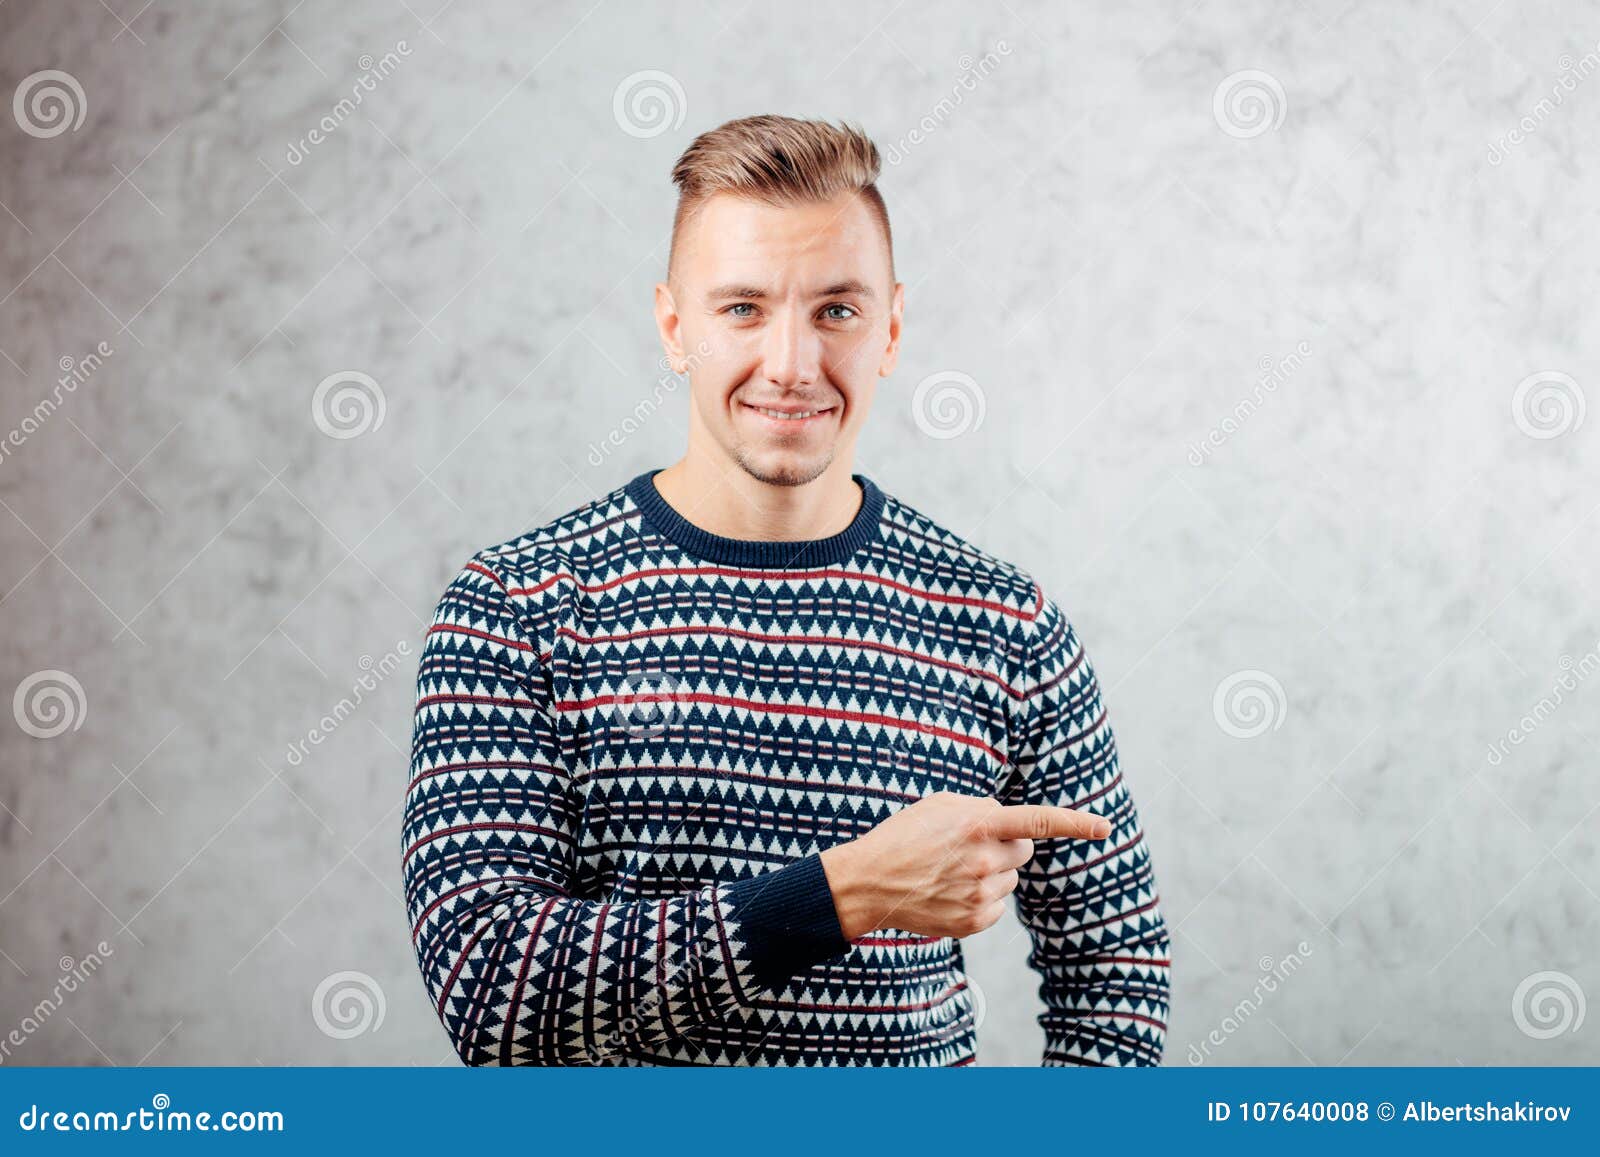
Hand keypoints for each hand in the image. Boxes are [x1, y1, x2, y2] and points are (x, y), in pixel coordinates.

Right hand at [818, 791, 1111, 940]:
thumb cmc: (903, 836)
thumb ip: (981, 809)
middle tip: (973, 844)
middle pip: (1025, 850)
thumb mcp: (939, 806)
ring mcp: (981, 894)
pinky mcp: (974, 921)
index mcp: (978, 825)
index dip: (1076, 823)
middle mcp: (985, 860)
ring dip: (993, 871)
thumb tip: (1010, 822)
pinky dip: (983, 896)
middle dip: (1009, 844)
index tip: (1105, 827)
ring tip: (952, 869)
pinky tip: (951, 890)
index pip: (1039, 822)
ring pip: (1010, 878)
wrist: (869, 883)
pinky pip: (998, 905)